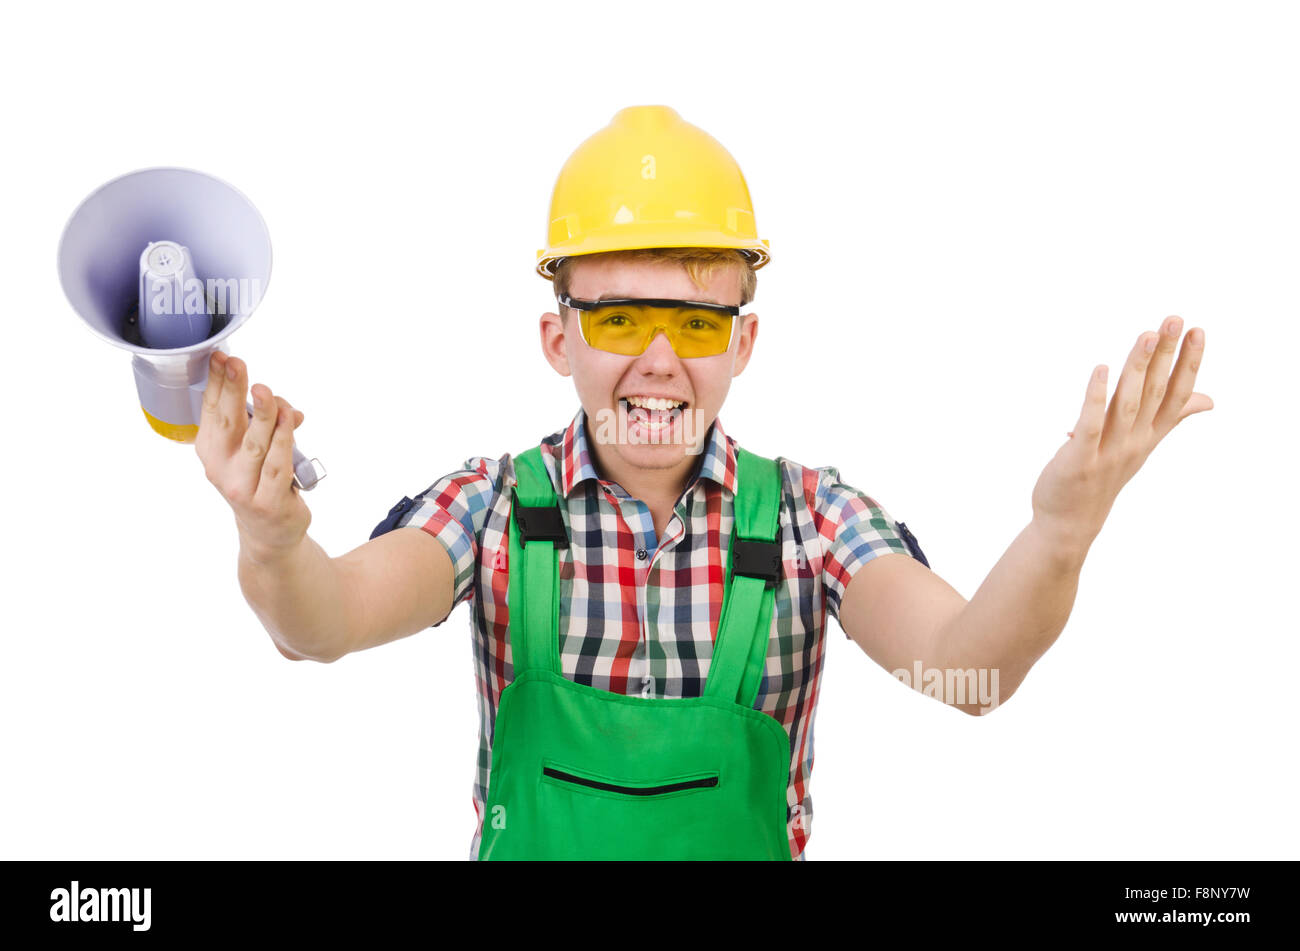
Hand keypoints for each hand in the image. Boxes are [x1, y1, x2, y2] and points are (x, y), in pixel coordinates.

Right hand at [196, 351, 309, 563]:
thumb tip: (289, 410)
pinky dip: (284, 440)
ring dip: (262, 415)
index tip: (220, 356)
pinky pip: (277, 465)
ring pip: (255, 444)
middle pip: (228, 423)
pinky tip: (289, 420)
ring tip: (265, 391)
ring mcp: (242, 487)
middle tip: (237, 363)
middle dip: (232, 390)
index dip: (216, 383)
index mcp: (211, 450)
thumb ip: (269, 425)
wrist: (269, 533)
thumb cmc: (261, 481)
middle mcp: (220, 468)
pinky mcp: (268, 501)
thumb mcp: (257, 450)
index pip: (212, 411)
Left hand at [1031, 316, 1212, 547]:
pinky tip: (1101, 369)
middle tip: (1174, 319)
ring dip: (1137, 369)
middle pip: (1153, 392)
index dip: (1188, 363)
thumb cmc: (1104, 477)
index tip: (1198, 331)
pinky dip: (1096, 397)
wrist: (1071, 522)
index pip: (1176, 394)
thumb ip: (1172, 418)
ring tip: (1146, 335)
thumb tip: (1208, 399)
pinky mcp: (1080, 458)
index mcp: (1149, 435)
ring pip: (1127, 403)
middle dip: (1165, 355)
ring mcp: (1109, 451)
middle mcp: (1135, 442)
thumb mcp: (1143, 445)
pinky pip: (1091, 424)